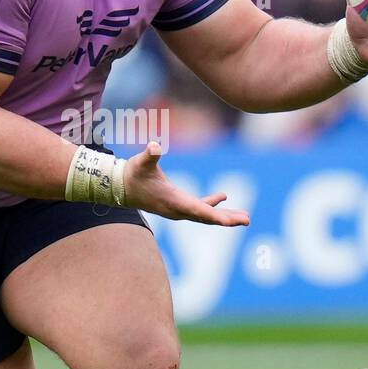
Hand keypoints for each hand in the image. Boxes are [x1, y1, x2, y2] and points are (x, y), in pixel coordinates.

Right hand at [124, 142, 249, 226]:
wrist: (120, 187)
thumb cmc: (132, 174)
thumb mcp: (141, 162)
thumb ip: (149, 154)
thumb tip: (155, 146)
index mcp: (173, 201)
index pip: (199, 211)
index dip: (216, 216)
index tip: (232, 222)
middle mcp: (178, 210)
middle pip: (207, 218)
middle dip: (228, 219)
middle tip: (247, 220)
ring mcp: (178, 210)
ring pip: (206, 216)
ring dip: (225, 216)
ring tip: (245, 217)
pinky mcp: (177, 205)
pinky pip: (199, 208)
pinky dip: (212, 205)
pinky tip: (224, 197)